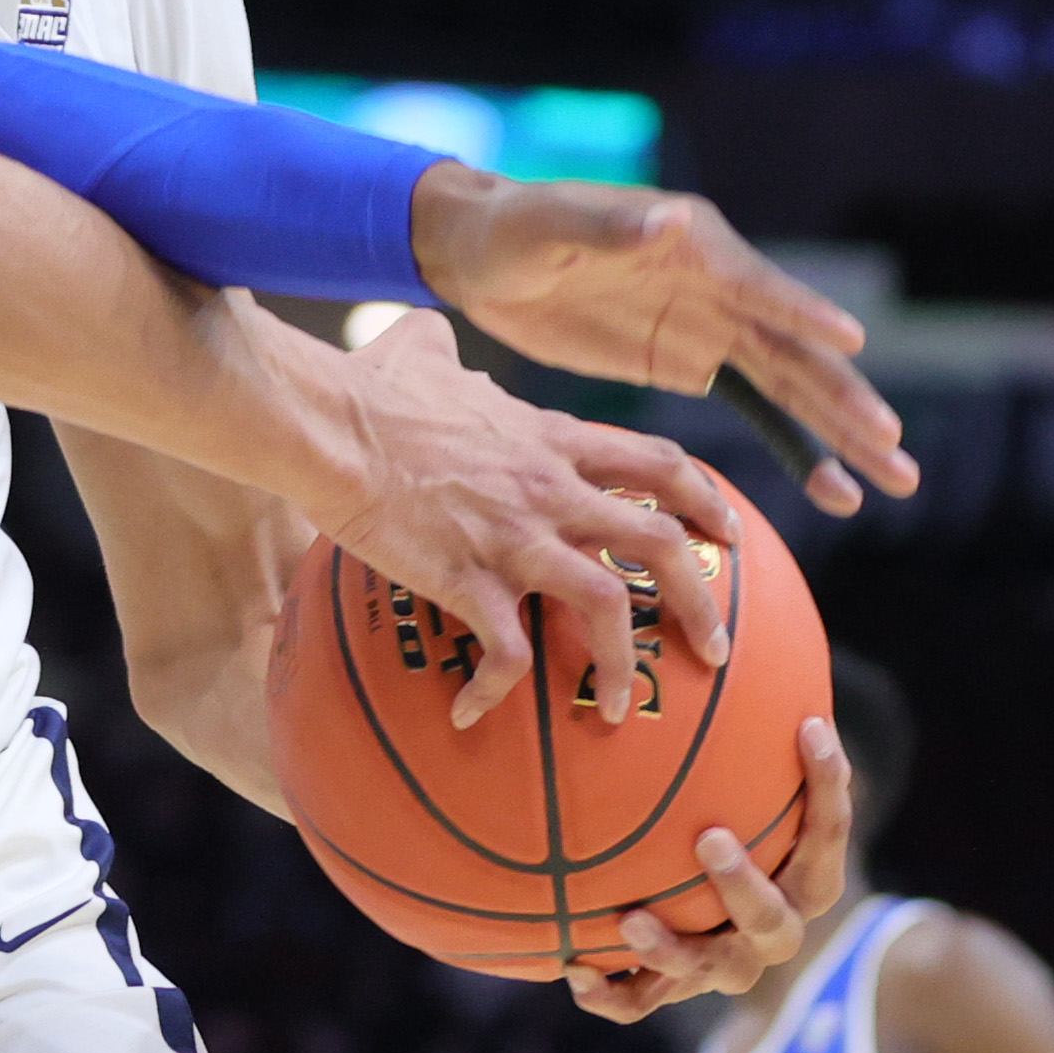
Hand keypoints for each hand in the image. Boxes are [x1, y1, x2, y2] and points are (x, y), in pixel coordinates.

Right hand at [273, 304, 739, 726]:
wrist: (329, 426)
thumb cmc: (369, 388)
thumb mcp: (419, 349)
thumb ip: (442, 347)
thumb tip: (434, 339)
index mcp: (550, 441)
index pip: (656, 465)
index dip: (704, 501)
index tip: (725, 534)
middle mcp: (551, 491)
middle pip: (659, 544)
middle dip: (700, 601)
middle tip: (713, 645)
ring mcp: (515, 539)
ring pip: (608, 604)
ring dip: (623, 662)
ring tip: (621, 707)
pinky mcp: (468, 579)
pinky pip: (505, 651)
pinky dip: (497, 690)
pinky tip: (473, 713)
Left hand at [412, 169, 914, 516]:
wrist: (480, 257)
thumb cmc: (514, 228)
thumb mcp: (550, 226)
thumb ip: (608, 227)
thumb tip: (670, 220)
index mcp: (695, 244)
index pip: (756, 284)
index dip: (799, 312)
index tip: (850, 344)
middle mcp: (721, 283)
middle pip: (794, 347)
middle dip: (845, 397)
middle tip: (894, 446)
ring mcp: (711, 326)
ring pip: (792, 384)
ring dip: (841, 431)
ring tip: (895, 479)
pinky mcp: (690, 360)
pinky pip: (755, 406)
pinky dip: (796, 445)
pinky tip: (833, 488)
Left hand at [567, 717, 850, 1021]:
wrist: (727, 928)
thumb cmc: (739, 823)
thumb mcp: (755, 785)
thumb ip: (749, 734)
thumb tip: (734, 622)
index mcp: (805, 875)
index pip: (830, 830)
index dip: (830, 784)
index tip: (810, 728)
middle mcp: (774, 924)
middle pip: (774, 917)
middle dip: (745, 882)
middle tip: (708, 840)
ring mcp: (724, 963)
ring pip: (710, 969)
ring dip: (673, 948)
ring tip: (629, 919)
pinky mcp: (672, 988)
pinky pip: (643, 1002)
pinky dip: (613, 994)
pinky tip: (572, 970)